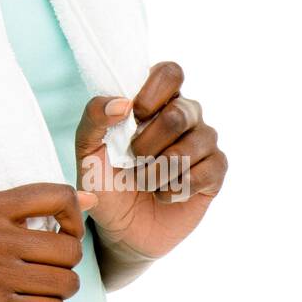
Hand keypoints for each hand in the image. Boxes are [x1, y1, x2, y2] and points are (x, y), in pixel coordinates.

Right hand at [0, 183, 88, 301]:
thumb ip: (39, 211)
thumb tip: (92, 199)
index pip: (59, 195)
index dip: (73, 222)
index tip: (61, 238)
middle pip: (71, 249)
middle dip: (65, 268)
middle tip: (40, 275)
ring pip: (67, 283)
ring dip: (58, 294)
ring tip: (32, 293)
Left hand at [74, 60, 227, 259]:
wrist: (119, 230)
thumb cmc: (104, 183)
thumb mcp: (86, 151)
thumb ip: (93, 118)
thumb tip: (122, 103)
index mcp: (154, 102)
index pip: (170, 71)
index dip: (153, 93)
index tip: (135, 116)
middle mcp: (184, 115)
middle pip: (181, 112)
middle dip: (149, 143)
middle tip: (134, 160)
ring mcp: (203, 143)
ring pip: (197, 141)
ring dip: (162, 170)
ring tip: (146, 182)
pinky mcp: (214, 173)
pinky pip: (210, 168)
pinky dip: (179, 187)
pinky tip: (164, 194)